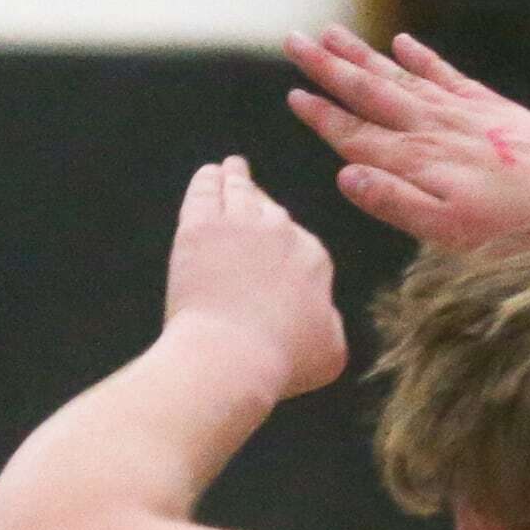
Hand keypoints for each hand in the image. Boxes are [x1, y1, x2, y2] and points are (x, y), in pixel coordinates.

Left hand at [164, 157, 347, 401]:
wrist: (233, 356)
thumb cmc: (283, 361)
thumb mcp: (330, 351)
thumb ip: (330, 324)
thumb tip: (324, 315)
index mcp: (314, 258)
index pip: (300, 238)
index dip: (286, 239)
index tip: (278, 242)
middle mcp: (280, 231)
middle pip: (270, 208)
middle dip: (261, 201)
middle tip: (252, 191)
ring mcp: (238, 224)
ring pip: (239, 190)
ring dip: (235, 176)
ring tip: (231, 168)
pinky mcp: (198, 228)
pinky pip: (204, 192)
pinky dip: (206, 180)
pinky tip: (207, 174)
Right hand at [284, 26, 529, 251]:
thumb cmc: (515, 233)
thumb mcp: (449, 234)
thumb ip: (395, 203)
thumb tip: (346, 175)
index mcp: (417, 164)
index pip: (356, 135)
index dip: (322, 115)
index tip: (293, 94)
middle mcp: (434, 130)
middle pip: (371, 92)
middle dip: (330, 68)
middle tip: (294, 40)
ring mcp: (463, 114)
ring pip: (401, 77)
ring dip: (364, 54)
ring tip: (332, 32)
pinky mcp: (492, 108)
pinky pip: (446, 74)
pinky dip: (420, 58)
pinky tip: (400, 42)